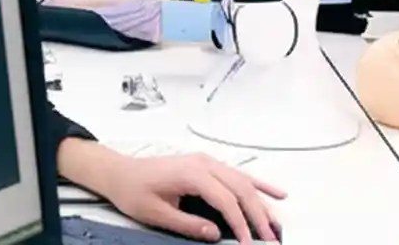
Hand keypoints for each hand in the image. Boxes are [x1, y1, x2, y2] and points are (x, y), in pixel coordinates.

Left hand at [101, 153, 284, 242]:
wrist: (120, 172)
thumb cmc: (134, 191)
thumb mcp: (156, 213)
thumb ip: (188, 224)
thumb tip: (215, 233)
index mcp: (192, 173)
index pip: (226, 199)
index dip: (241, 223)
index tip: (250, 243)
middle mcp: (204, 163)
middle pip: (241, 189)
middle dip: (258, 215)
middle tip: (271, 239)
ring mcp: (207, 162)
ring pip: (243, 182)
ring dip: (263, 203)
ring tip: (278, 224)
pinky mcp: (207, 165)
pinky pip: (237, 175)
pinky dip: (258, 185)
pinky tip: (276, 194)